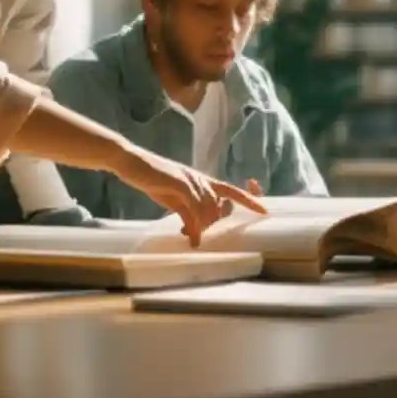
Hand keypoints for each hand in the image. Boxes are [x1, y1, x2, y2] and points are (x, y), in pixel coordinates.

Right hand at [114, 146, 265, 246]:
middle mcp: (201, 179)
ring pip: (209, 207)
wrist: (131, 163)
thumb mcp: (173, 202)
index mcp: (202, 181)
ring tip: (189, 235)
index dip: (249, 200)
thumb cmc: (153, 180)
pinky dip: (193, 222)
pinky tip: (188, 235)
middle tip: (193, 233)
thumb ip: (187, 215)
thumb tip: (195, 235)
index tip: (265, 210)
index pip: (232, 190)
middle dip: (212, 223)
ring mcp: (191, 179)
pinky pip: (194, 205)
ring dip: (202, 225)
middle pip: (221, 205)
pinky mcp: (179, 182)